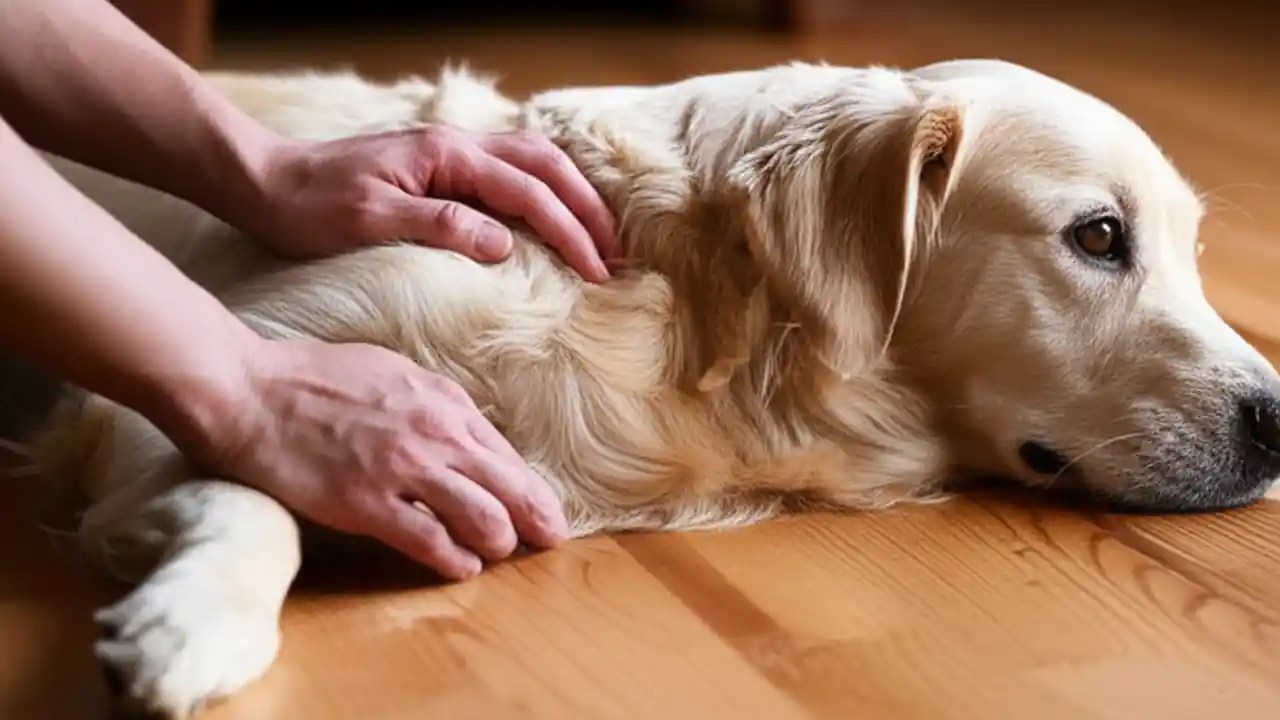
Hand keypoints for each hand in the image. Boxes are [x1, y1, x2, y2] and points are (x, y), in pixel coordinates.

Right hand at [178, 335, 567, 579]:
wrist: (252, 392)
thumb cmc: (317, 380)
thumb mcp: (395, 373)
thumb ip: (435, 406)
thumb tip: (465, 435)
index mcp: (445, 401)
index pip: (509, 456)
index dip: (532, 490)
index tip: (543, 513)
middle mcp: (435, 434)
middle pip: (512, 489)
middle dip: (538, 521)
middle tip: (547, 542)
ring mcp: (404, 470)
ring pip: (485, 519)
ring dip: (498, 543)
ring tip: (493, 554)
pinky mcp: (368, 504)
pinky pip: (432, 542)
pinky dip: (455, 561)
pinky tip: (460, 567)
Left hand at [242, 126, 618, 280]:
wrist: (266, 182)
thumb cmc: (310, 205)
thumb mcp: (371, 219)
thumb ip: (440, 225)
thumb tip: (504, 244)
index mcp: (447, 156)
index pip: (528, 192)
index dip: (569, 231)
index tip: (597, 272)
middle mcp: (457, 146)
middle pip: (546, 165)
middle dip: (587, 208)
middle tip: (616, 254)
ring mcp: (451, 154)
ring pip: (533, 161)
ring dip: (572, 196)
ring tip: (598, 237)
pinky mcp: (442, 169)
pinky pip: (511, 173)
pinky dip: (545, 192)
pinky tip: (552, 218)